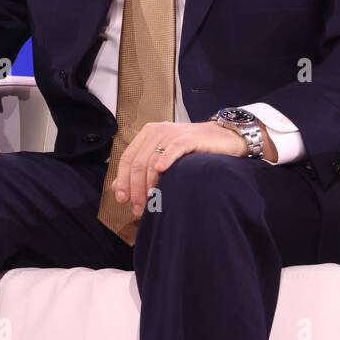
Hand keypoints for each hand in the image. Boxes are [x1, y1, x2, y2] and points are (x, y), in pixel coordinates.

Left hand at [112, 120, 275, 217]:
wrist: (222, 138)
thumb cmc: (192, 151)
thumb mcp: (163, 158)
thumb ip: (142, 170)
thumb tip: (117, 188)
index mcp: (147, 134)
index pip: (128, 159)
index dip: (122, 180)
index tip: (121, 200)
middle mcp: (157, 131)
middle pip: (138, 163)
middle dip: (135, 188)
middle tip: (138, 208)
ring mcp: (173, 133)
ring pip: (152, 160)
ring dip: (149, 184)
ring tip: (150, 202)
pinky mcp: (189, 138)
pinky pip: (173, 149)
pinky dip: (165, 160)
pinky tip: (161, 172)